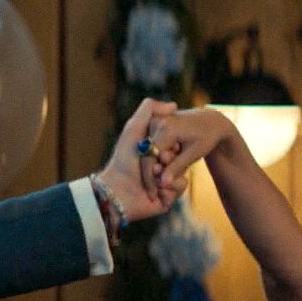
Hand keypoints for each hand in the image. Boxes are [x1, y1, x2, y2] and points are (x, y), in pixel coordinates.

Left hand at [94, 98, 181, 221]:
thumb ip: (149, 110)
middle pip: (182, 156)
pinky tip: (157, 191)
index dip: (174, 144)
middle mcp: (161, 165)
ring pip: (183, 171)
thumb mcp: (134, 129)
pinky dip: (170, 188)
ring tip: (155, 179)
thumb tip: (174, 105)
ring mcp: (165, 181)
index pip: (176, 142)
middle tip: (160, 162)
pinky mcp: (168, 196)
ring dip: (169, 174)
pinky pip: (181, 187)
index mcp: (155, 150)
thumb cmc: (124, 159)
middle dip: (170, 159)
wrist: (118, 191)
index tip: (167, 146)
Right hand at [153, 107, 242, 186]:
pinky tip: (166, 165)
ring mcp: (154, 121)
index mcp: (167, 128)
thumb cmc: (207, 137)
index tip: (152, 194)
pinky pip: (150, 146)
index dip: (149, 177)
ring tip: (166, 175)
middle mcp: (157, 122)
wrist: (211, 121)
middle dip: (150, 174)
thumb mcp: (194, 153)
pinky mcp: (154, 123)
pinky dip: (155, 158)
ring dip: (154, 166)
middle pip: (146, 154)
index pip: (150, 157)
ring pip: (146, 151)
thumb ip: (176, 167)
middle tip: (155, 193)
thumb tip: (163, 183)